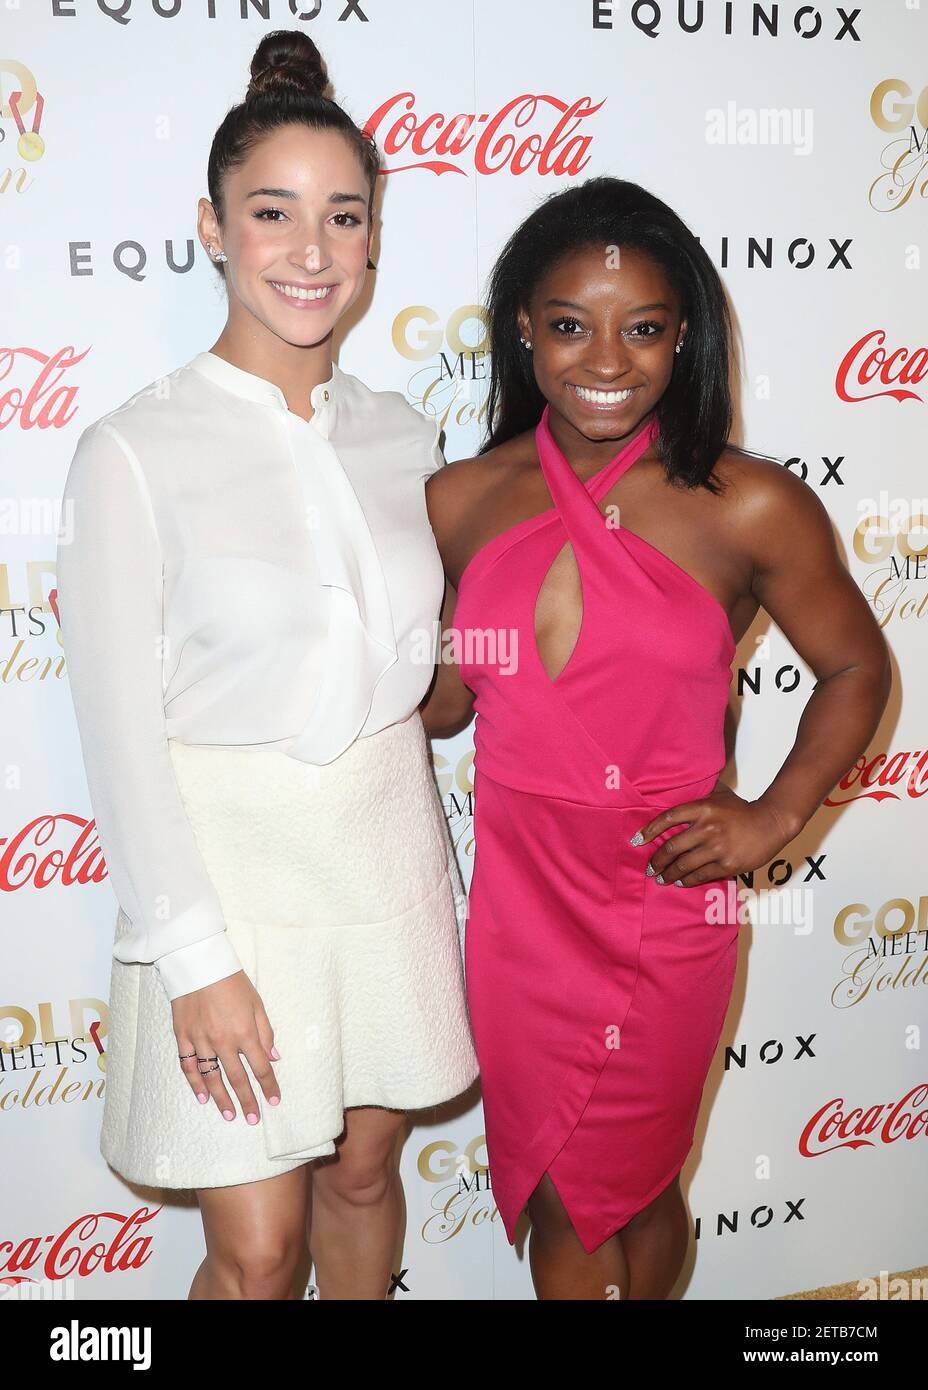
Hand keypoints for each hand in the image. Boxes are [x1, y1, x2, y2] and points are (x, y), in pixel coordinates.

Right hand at [172, 971, 280, 1121]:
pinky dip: (195, 1083)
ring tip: (229, 1114)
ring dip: (222, 1098)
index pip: (261, 1067)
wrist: (199, 964)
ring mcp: (201, 1041)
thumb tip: (274, 1057)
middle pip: (237, 1078)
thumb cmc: (232, 981)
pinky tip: (202, 1097)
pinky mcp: (183, 1037)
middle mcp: (223, 1041)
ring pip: (212, 1077)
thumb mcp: (257, 1003)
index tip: (273, 1101)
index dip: (268, 1086)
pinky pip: (189, 1066)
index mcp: (245, 1032)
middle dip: (247, 1100)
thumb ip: (265, 1032)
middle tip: (253, 1119)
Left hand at [631, 780, 793, 886]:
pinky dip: (687, 880)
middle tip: (649, 867)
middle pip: (672, 847)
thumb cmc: (742, 810)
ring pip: (684, 865)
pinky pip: (701, 875)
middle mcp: (708, 827)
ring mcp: (718, 847)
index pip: (668, 818)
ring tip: (661, 878)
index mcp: (703, 808)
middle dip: (657, 860)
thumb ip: (699, 794)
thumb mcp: (719, 795)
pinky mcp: (727, 864)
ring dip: (669, 874)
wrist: (771, 823)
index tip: (637, 840)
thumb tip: (674, 789)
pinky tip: (681, 882)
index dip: (649, 830)